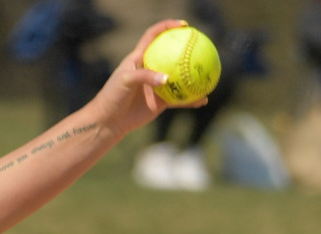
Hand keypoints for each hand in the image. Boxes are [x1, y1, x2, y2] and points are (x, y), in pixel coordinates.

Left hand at [88, 20, 209, 137]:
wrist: (110, 120)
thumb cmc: (113, 96)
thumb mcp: (125, 82)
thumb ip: (145, 76)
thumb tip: (167, 79)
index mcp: (139, 58)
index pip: (152, 36)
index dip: (166, 27)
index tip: (182, 25)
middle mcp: (150, 69)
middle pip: (171, 53)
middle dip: (186, 46)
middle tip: (201, 42)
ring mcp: (157, 85)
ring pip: (180, 77)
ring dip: (194, 74)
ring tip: (210, 71)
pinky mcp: (161, 101)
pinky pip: (180, 99)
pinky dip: (191, 99)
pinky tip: (203, 100)